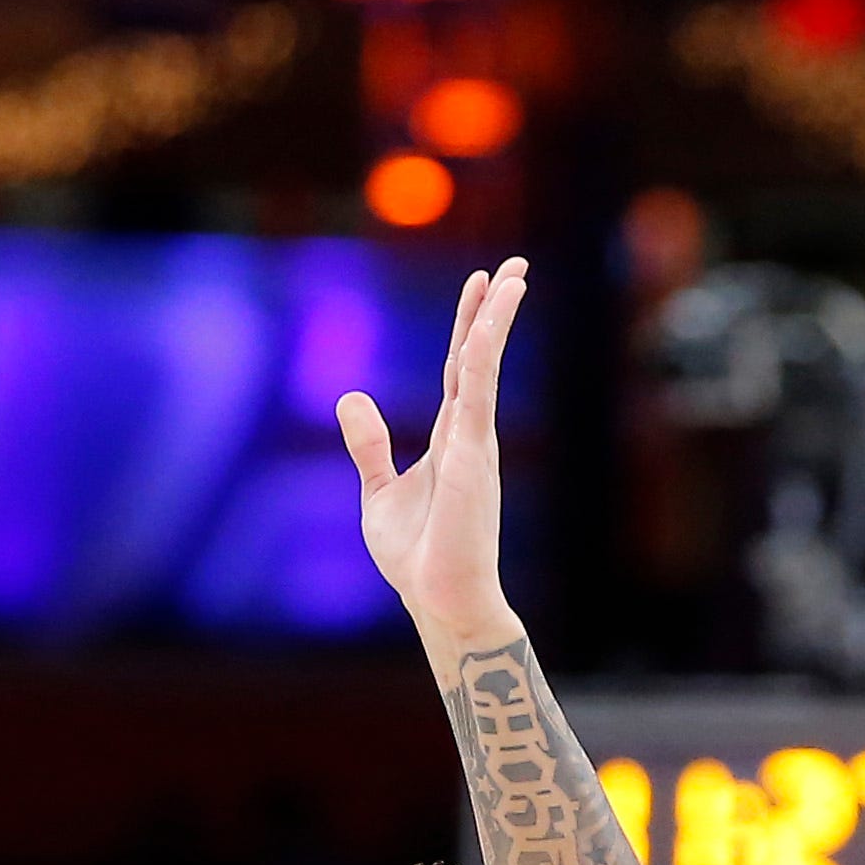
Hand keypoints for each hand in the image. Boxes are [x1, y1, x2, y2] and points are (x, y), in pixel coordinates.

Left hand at [336, 256, 525, 647]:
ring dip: (497, 320)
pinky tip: (488, 322)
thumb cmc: (416, 556)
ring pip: (485, 367)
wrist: (440, 598)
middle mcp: (469, 435)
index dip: (468, 328)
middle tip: (512, 267)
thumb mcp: (380, 491)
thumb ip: (370, 445)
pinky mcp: (473, 455)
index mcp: (451, 441)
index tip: (481, 287)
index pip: (460, 371)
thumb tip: (350, 398)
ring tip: (514, 276)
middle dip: (492, 312)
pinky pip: (478, 393)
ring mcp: (475, 443)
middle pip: (478, 359)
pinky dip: (483, 355)